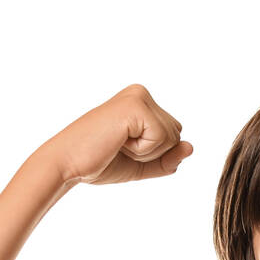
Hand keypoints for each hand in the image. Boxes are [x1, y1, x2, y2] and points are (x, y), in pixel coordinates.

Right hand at [41, 83, 191, 186]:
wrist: (69, 163)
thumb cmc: (100, 163)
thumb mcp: (142, 165)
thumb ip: (168, 159)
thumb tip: (191, 147)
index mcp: (141, 102)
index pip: (174, 136)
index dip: (155, 155)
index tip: (123, 149)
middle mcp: (141, 93)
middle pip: (177, 136)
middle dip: (154, 154)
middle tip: (119, 149)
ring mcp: (139, 96)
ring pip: (172, 138)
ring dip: (147, 153)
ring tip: (118, 145)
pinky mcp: (136, 106)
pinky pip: (162, 139)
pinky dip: (143, 152)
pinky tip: (118, 142)